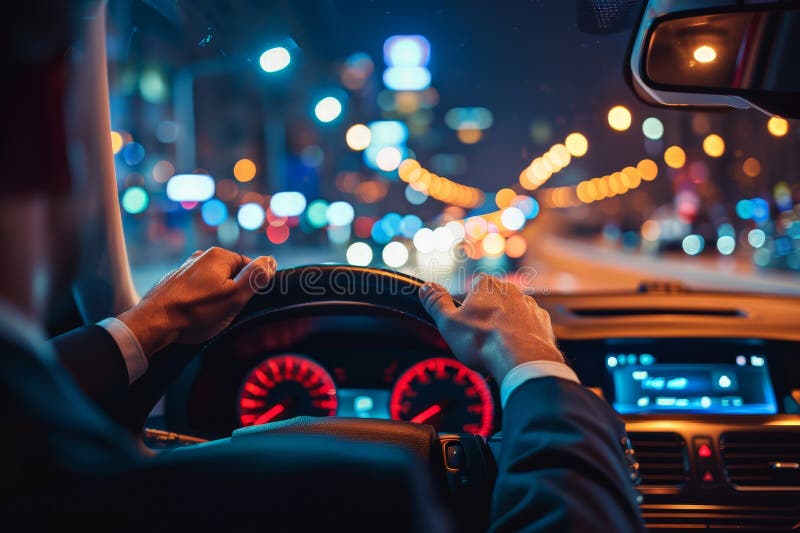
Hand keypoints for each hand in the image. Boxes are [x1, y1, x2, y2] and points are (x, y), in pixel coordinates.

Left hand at [118, 247, 275, 355]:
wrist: (154, 322)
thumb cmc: (196, 311)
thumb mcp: (234, 297)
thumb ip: (255, 278)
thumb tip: (271, 261)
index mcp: (219, 255)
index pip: (250, 267)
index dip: (251, 288)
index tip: (242, 304)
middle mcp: (202, 257)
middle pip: (232, 276)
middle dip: (232, 294)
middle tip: (225, 312)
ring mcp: (186, 269)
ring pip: (214, 284)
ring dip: (215, 300)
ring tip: (207, 316)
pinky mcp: (174, 282)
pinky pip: (197, 291)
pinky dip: (199, 302)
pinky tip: (193, 316)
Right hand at [418, 274, 562, 383]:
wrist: (522, 360)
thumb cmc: (482, 340)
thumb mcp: (448, 322)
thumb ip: (436, 303)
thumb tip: (425, 287)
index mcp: (487, 285)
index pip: (473, 289)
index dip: (467, 308)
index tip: (464, 326)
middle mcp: (512, 290)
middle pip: (494, 302)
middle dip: (486, 318)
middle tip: (478, 341)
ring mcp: (530, 306)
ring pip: (512, 315)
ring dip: (505, 327)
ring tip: (496, 350)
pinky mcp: (544, 324)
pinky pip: (529, 328)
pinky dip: (522, 338)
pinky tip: (514, 352)